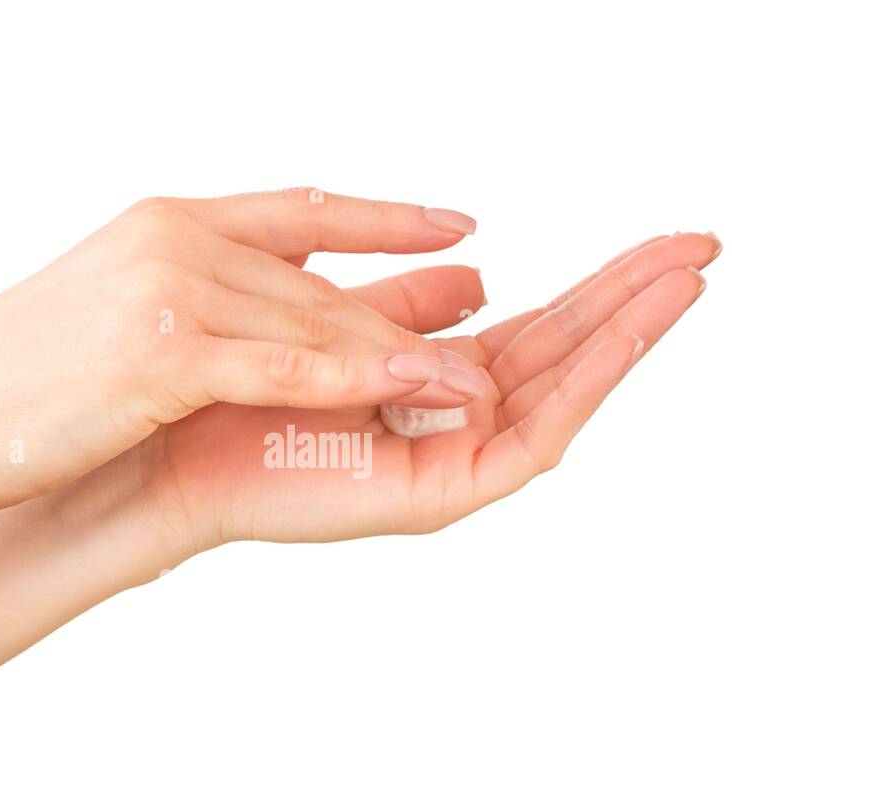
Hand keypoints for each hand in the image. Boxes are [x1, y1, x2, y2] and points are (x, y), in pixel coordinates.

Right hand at [0, 188, 484, 512]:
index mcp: (165, 221)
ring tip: (474, 376)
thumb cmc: (16, 378)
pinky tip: (414, 386)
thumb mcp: (116, 314)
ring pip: (310, 323)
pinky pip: (280, 368)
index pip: (300, 209)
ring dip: (397, 353)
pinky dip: (352, 380)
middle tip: (487, 326)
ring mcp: (166, 289)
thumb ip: (199, 302)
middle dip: (405, 308)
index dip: (387, 217)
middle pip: (319, 278)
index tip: (457, 224)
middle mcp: (173, 238)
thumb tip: (265, 313)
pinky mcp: (161, 353)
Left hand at [87, 231, 719, 549]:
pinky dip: (582, 383)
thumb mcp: (349, 326)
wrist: (180, 445)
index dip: (600, 283)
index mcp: (435, 383)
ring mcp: (454, 459)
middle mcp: (456, 422)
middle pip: (567, 353)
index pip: (539, 327)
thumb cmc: (245, 389)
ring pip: (566, 392)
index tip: (658, 239)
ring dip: (630, 331)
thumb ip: (413, 307)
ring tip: (689, 276)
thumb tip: (476, 270)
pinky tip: (625, 332)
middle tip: (706, 244)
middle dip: (636, 298)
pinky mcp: (443, 490)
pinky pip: (532, 436)